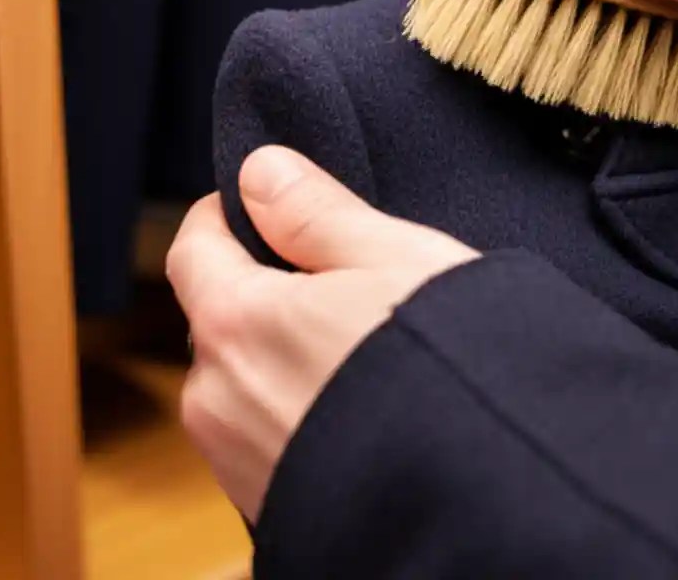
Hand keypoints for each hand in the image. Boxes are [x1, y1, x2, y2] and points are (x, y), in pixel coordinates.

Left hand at [166, 146, 479, 520]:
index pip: (193, 248)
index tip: (259, 210)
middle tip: (340, 290)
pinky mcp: (267, 506)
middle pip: (220, 321)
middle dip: (264, 297)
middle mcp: (217, 398)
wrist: (483, 496)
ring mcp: (238, 461)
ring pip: (243, 386)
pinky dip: (300, 418)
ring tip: (361, 362)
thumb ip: (316, 213)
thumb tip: (261, 172)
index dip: (225, 218)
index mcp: (236, 323)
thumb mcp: (397, 260)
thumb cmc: (444, 372)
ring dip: (282, 364)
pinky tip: (361, 416)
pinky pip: (267, 441)